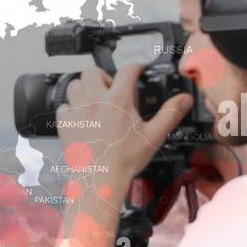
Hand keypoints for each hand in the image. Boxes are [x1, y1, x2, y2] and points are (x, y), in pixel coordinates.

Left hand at [56, 64, 194, 189]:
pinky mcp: (65, 124)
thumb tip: (184, 100)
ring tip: (95, 99)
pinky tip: (80, 116)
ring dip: (84, 88)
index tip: (137, 71)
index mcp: (118, 100)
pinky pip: (63, 106)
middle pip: (92, 71)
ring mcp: (77, 111)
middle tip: (111, 88)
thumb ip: (170, 114)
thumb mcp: (154, 135)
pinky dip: (70, 108)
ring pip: (74, 85)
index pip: (127, 70)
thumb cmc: (124, 160)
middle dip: (103, 75)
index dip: (135, 67)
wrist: (100, 179)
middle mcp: (94, 101)